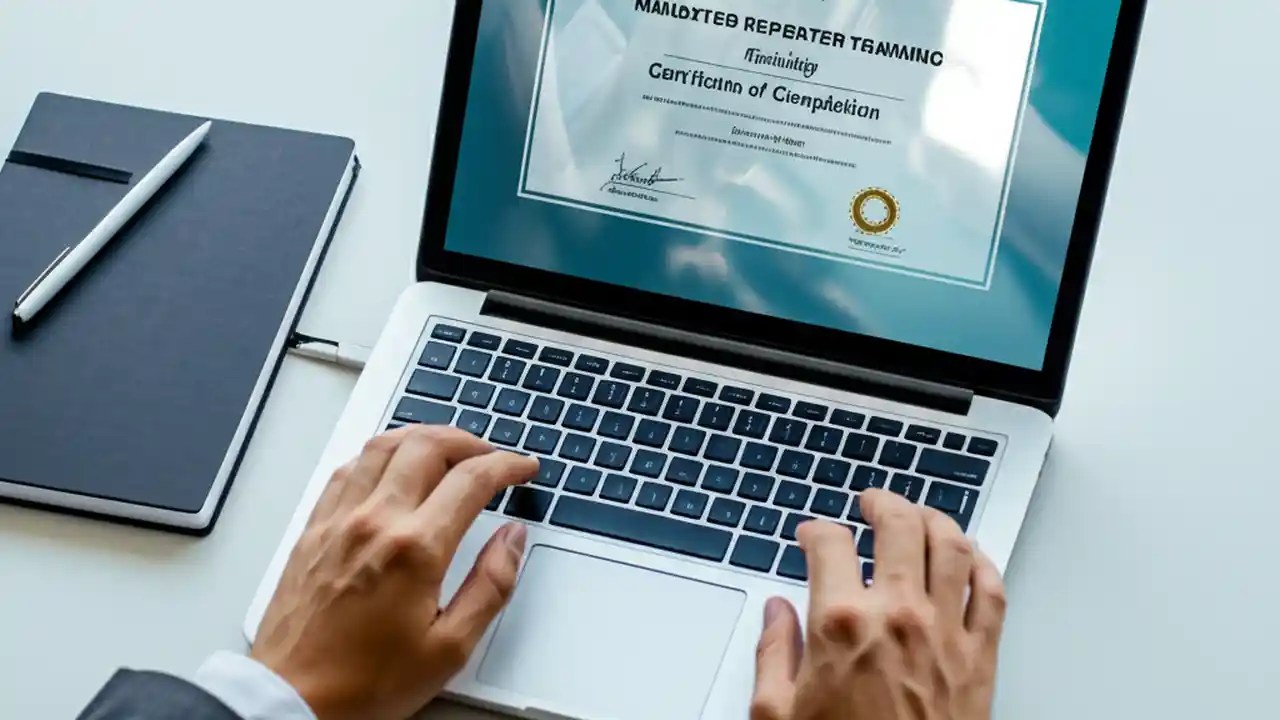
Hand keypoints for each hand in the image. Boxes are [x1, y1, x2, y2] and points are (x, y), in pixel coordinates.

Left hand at [251, 425, 538, 719]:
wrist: (292, 699)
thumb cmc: (365, 684)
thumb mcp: (449, 648)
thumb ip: (490, 585)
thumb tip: (513, 540)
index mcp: (415, 549)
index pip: (472, 479)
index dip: (507, 465)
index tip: (523, 468)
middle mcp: (375, 522)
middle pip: (428, 446)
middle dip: (469, 440)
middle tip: (491, 454)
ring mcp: (339, 521)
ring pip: (384, 445)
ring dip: (423, 436)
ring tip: (446, 446)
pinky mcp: (313, 530)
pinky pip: (347, 469)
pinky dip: (379, 454)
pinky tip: (391, 465)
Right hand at [751, 488, 1007, 719]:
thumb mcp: (775, 714)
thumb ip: (773, 653)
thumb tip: (777, 615)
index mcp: (841, 623)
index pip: (830, 544)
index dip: (816, 530)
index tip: (812, 536)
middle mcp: (897, 616)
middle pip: (898, 525)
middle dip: (881, 501)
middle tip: (871, 501)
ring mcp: (945, 633)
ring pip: (951, 545)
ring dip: (933, 518)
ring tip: (919, 514)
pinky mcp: (980, 657)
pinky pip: (992, 591)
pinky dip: (983, 562)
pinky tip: (970, 555)